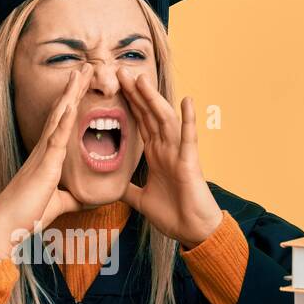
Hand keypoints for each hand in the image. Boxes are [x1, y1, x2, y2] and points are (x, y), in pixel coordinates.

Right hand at [0, 63, 92, 258]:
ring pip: (58, 118)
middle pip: (60, 112)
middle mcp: (43, 151)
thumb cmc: (26, 216)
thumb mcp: (58, 203)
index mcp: (46, 158)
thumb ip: (72, 197)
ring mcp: (42, 156)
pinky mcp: (43, 166)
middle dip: (73, 90)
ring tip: (80, 73)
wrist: (6, 226)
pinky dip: (64, 120)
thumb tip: (90, 197)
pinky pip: (56, 139)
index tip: (81, 85)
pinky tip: (72, 104)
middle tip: (84, 67)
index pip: (62, 124)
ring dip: (69, 95)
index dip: (71, 103)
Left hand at [118, 68, 222, 247]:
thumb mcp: (141, 200)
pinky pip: (189, 138)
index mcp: (156, 155)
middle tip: (120, 72)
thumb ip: (128, 190)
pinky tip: (186, 100)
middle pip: (149, 115)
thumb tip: (111, 188)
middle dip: (135, 94)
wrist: (192, 231)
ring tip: (141, 79)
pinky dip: (188, 119)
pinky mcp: (190, 162)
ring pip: (164, 120)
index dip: (128, 104)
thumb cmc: (173, 214)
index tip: (115, 86)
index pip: (140, 123)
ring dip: (153, 99)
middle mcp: (167, 149)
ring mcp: (179, 153)